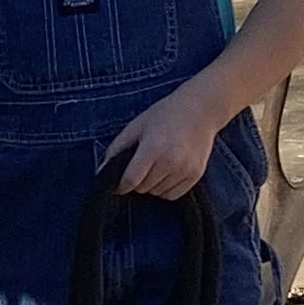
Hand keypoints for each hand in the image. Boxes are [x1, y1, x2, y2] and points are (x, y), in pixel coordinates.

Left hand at [102, 88, 221, 200]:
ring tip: (156, 165)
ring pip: (157, 193)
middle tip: (142, 165)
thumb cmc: (166, 114)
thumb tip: (102, 170)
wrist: (200, 109)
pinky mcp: (195, 175)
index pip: (131, 180)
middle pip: (143, 188)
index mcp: (152, 149)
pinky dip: (165, 188)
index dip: (121, 185)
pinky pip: (173, 195)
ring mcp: (184, 170)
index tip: (118, 185)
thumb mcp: (137, 126)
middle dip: (137, 181)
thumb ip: (117, 148)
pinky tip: (167, 172)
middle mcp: (170, 162)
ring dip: (151, 185)